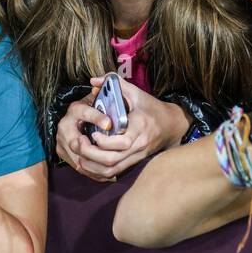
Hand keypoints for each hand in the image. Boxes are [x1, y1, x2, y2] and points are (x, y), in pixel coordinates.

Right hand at [56, 90, 117, 182]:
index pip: (83, 112)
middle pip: (77, 143)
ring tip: (114, 164)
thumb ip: (105, 84)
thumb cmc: (93, 107)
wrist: (76, 121)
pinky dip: (96, 172)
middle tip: (112, 152)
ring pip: (78, 159)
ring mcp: (62, 143)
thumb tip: (99, 82)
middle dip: (95, 150)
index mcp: (74, 110)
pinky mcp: (65, 156)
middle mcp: (64, 127)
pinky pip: (81, 168)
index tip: (109, 123)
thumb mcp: (99, 96)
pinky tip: (111, 173)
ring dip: (97, 163)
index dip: (96, 117)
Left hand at [74, 77, 189, 179]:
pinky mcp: (135, 162)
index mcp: (140, 126)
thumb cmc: (151, 108)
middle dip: (92, 154)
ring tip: (80, 155)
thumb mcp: (136, 92)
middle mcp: (139, 144)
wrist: (172, 125)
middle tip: (79, 144)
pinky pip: (115, 172)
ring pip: (112, 169)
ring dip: (93, 166)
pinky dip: (99, 171)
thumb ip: (115, 83)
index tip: (92, 133)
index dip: (103, 141)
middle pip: (113, 159)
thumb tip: (93, 80)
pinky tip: (89, 163)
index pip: (122, 141)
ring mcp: (137, 155)